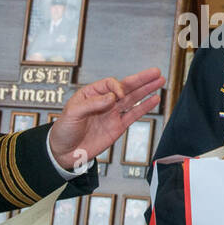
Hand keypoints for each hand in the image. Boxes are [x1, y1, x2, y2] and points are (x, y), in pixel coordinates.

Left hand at [48, 67, 164, 170]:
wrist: (64, 152)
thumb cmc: (63, 130)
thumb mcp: (73, 113)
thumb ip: (93, 104)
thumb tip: (112, 97)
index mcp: (91, 94)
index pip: (110, 84)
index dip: (117, 87)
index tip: (118, 96)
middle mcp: (104, 102)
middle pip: (126, 87)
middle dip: (141, 79)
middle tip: (156, 72)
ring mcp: (112, 114)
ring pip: (133, 99)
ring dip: (146, 90)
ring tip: (160, 80)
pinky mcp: (117, 127)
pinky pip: (133, 115)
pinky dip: (144, 107)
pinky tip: (154, 99)